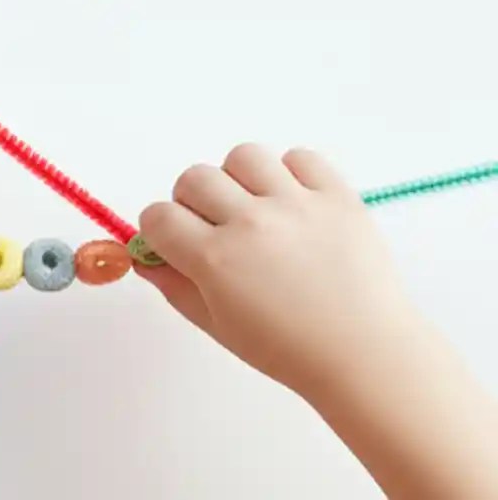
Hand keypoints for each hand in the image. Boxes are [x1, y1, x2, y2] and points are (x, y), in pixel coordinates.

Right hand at [135, 144, 417, 393]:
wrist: (365, 353)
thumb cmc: (287, 349)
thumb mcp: (217, 326)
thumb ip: (175, 287)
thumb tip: (146, 259)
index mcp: (216, 259)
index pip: (158, 216)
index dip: (159, 230)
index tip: (174, 243)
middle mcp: (251, 222)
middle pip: (195, 178)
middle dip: (193, 201)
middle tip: (215, 228)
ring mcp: (297, 204)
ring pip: (244, 156)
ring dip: (239, 179)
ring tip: (257, 208)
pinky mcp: (338, 196)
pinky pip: (301, 157)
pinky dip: (291, 173)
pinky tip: (294, 204)